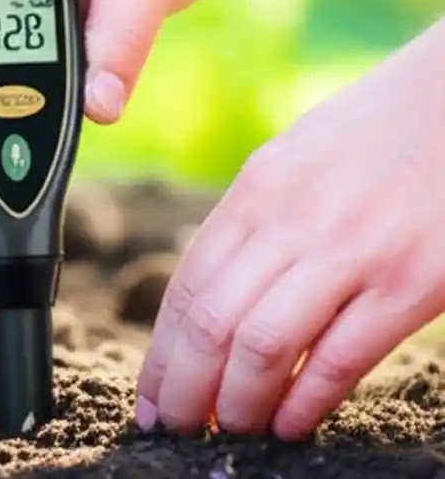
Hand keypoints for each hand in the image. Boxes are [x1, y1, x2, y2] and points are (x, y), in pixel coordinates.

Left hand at [135, 19, 444, 438]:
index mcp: (258, 189)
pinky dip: (305, 399)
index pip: (188, 287)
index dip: (162, 354)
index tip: (152, 397)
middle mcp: (294, 219)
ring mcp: (354, 251)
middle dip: (184, 389)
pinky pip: (341, 356)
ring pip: (263, 345)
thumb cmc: (380, 133)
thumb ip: (254, 222)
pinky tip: (289, 423)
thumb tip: (212, 295)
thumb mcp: (297, 160)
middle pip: (212, 323)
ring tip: (231, 432)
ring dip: (237, 402)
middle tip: (177, 429)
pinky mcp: (414, 282)